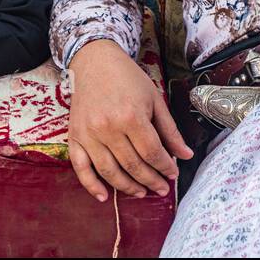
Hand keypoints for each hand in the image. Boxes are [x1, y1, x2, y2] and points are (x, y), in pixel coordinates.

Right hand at [66, 39, 192, 202]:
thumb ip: (170, 130)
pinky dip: (91, 185)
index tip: (172, 174)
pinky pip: (81, 168)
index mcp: (131, 116)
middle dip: (150, 180)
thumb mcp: (154, 99)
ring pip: (109, 171)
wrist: (95, 62)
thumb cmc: (128, 78)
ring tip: (141, 193)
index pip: (151, 152)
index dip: (164, 167)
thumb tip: (185, 155)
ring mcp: (88, 134)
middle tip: (161, 189)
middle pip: (132, 165)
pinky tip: (104, 197)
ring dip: (127, 187)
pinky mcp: (74, 137)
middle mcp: (108, 128)